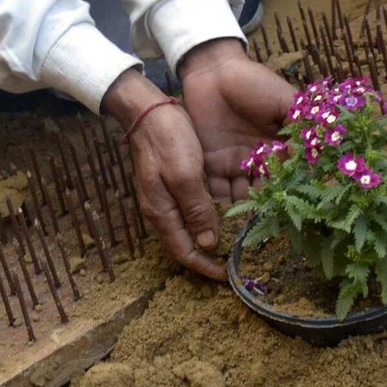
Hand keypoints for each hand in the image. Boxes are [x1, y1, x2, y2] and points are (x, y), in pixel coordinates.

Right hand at [103, 70, 222, 278]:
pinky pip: (195, 205)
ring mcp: (168, 194)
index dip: (203, 267)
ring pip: (193, 223)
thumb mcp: (184, 174)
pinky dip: (211, 212)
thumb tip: (208, 243)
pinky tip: (229, 207)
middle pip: (187, 240)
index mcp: (161, 212)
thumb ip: (196, 209)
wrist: (148, 110)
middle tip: (236, 257)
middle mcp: (163, 208)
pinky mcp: (175, 180)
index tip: (226, 276)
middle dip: (209, 252)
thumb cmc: (166, 139)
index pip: (183, 251)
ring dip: (212, 231)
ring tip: (238, 234)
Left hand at [177, 38, 295, 202]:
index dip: (291, 187)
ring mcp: (234, 164)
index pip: (289, 175)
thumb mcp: (285, 100)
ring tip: (245, 201)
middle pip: (266, 191)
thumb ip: (301, 124)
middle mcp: (258, 161)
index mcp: (279, 148)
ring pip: (242, 196)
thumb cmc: (254, 82)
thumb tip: (320, 152)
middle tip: (267, 204)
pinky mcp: (210, 163)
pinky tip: (223, 198)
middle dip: (268, 201)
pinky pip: (215, 188)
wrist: (215, 71)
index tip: (292, 195)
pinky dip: (218, 197)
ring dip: (244, 203)